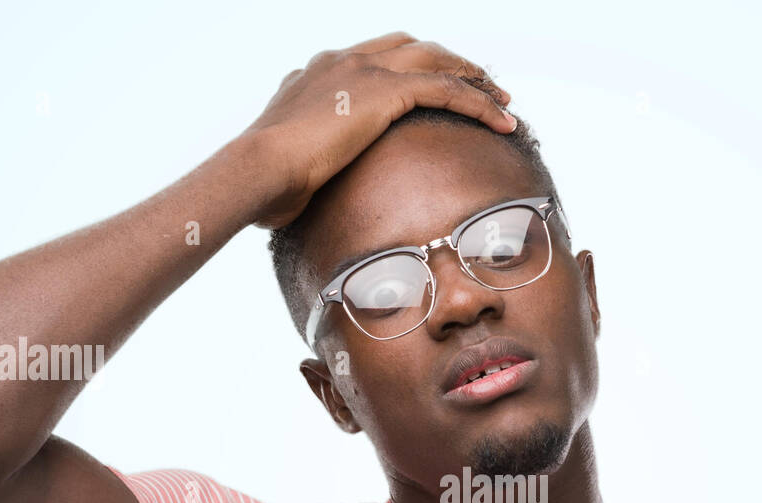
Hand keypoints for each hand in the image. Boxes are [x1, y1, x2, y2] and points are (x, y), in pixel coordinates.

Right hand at [242, 31, 514, 229]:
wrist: (258, 170)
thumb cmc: (263, 183)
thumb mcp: (287, 167)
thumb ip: (304, 166)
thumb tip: (303, 196)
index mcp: (318, 73)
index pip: (374, 57)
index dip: (409, 69)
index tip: (429, 88)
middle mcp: (343, 61)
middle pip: (412, 47)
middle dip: (449, 63)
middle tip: (478, 86)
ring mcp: (364, 70)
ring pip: (437, 60)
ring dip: (474, 78)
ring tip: (503, 102)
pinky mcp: (386, 90)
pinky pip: (448, 88)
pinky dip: (479, 102)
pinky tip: (503, 122)